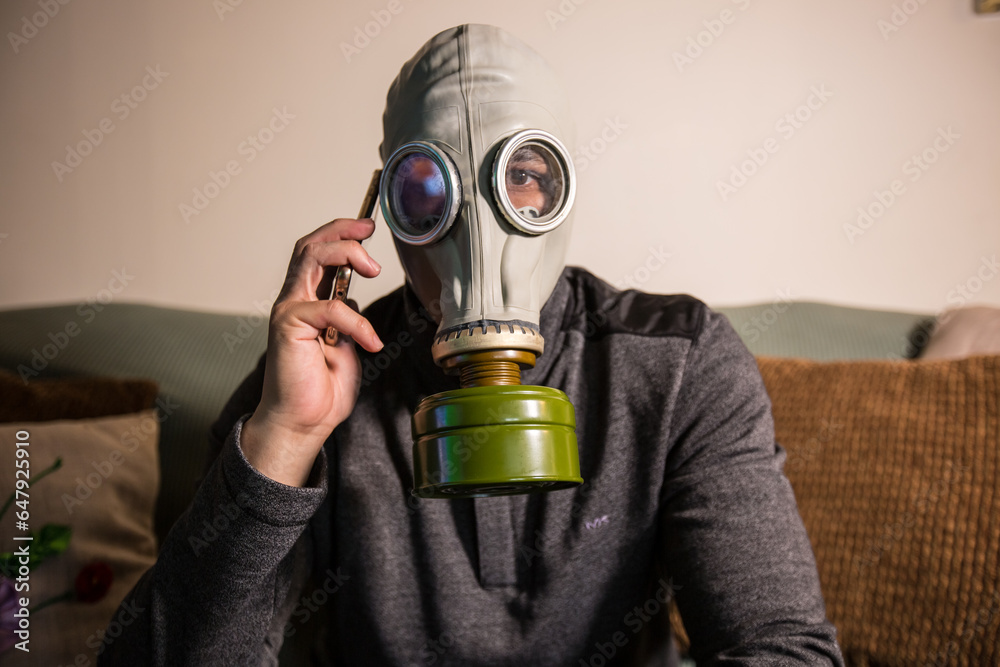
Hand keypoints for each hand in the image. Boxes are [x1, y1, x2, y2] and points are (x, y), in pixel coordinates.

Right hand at [242, 218, 382, 485]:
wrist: (302, 422)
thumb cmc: (320, 388)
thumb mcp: (345, 344)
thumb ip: (347, 318)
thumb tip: (354, 298)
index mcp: (306, 302)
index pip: (317, 253)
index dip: (340, 234)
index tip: (367, 229)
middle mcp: (294, 300)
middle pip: (310, 246)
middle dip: (341, 230)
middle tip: (368, 229)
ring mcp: (289, 311)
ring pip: (311, 259)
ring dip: (346, 253)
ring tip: (372, 268)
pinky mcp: (288, 326)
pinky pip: (330, 309)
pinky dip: (357, 322)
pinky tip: (371, 343)